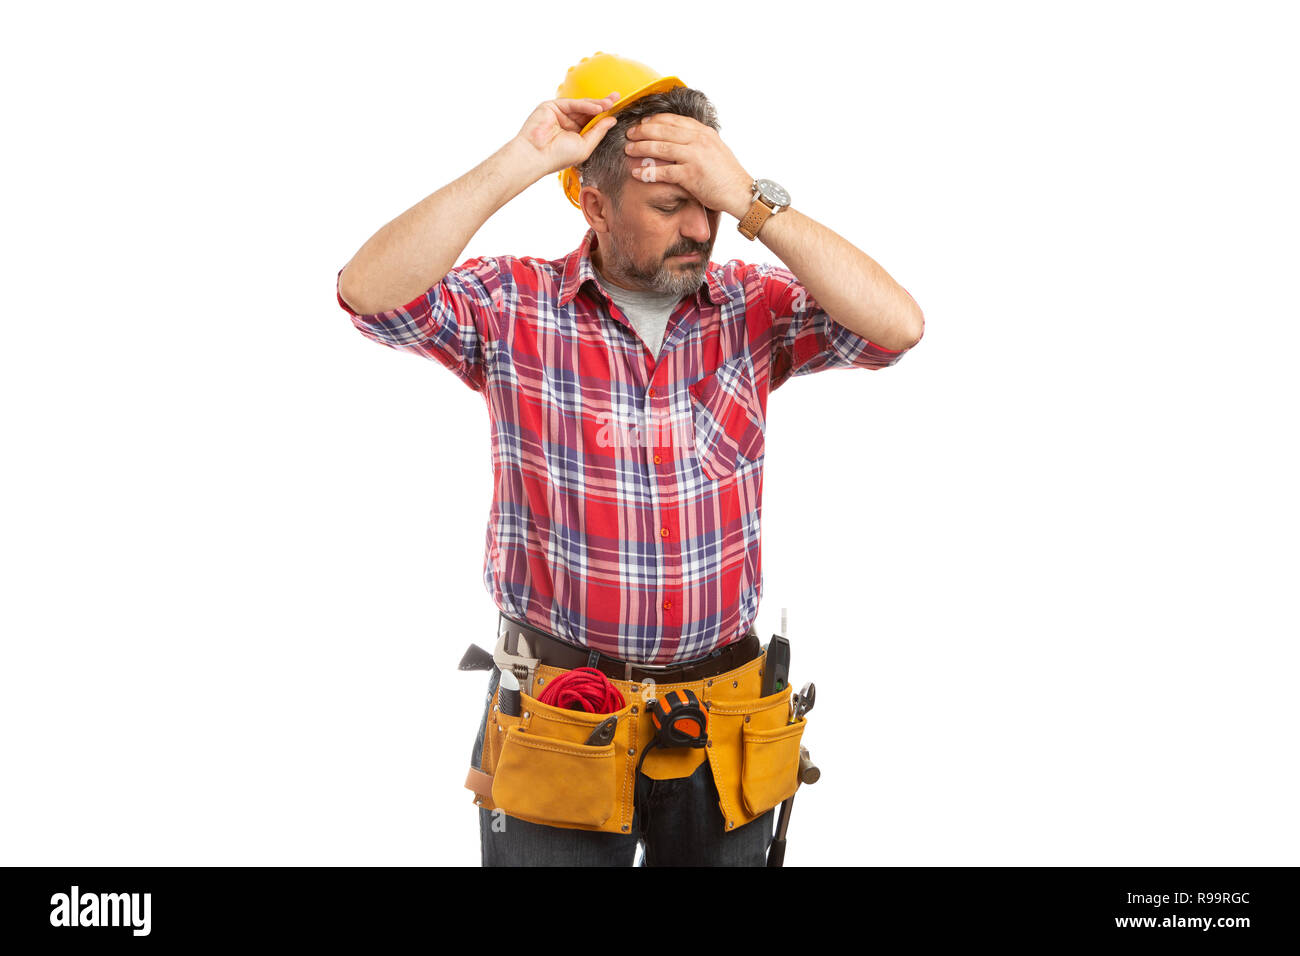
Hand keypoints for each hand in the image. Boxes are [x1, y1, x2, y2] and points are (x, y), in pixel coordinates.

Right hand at [513, 93, 621, 177]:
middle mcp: (568, 123)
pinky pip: (573, 103)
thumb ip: (598, 132)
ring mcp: (560, 114)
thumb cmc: (557, 157)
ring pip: (582, 106)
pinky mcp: (552, 106)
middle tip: (616, 99)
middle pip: (589, 111)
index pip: (593, 122)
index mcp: (575, 134)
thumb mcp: (585, 146)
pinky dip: (586, 105)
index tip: (617, 109)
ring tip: (609, 104)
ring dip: (597, 104)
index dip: (605, 115)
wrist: (537, 155)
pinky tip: (598, 107)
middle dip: (603, 105)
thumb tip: (612, 121)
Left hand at [623, 114, 754, 218]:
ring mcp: (694, 156)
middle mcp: (699, 140)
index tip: (643, 122)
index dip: (655, 120)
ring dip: (641, 148)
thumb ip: (699, 142)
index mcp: (704, 133)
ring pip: (660, 148)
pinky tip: (636, 172)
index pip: (674, 120)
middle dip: (643, 131)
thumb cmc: (728, 175)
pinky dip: (648, 172)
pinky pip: (664, 171)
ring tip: (628, 150)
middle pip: (664, 130)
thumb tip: (682, 140)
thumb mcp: (715, 150)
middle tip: (629, 133)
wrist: (741, 193)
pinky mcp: (691, 175)